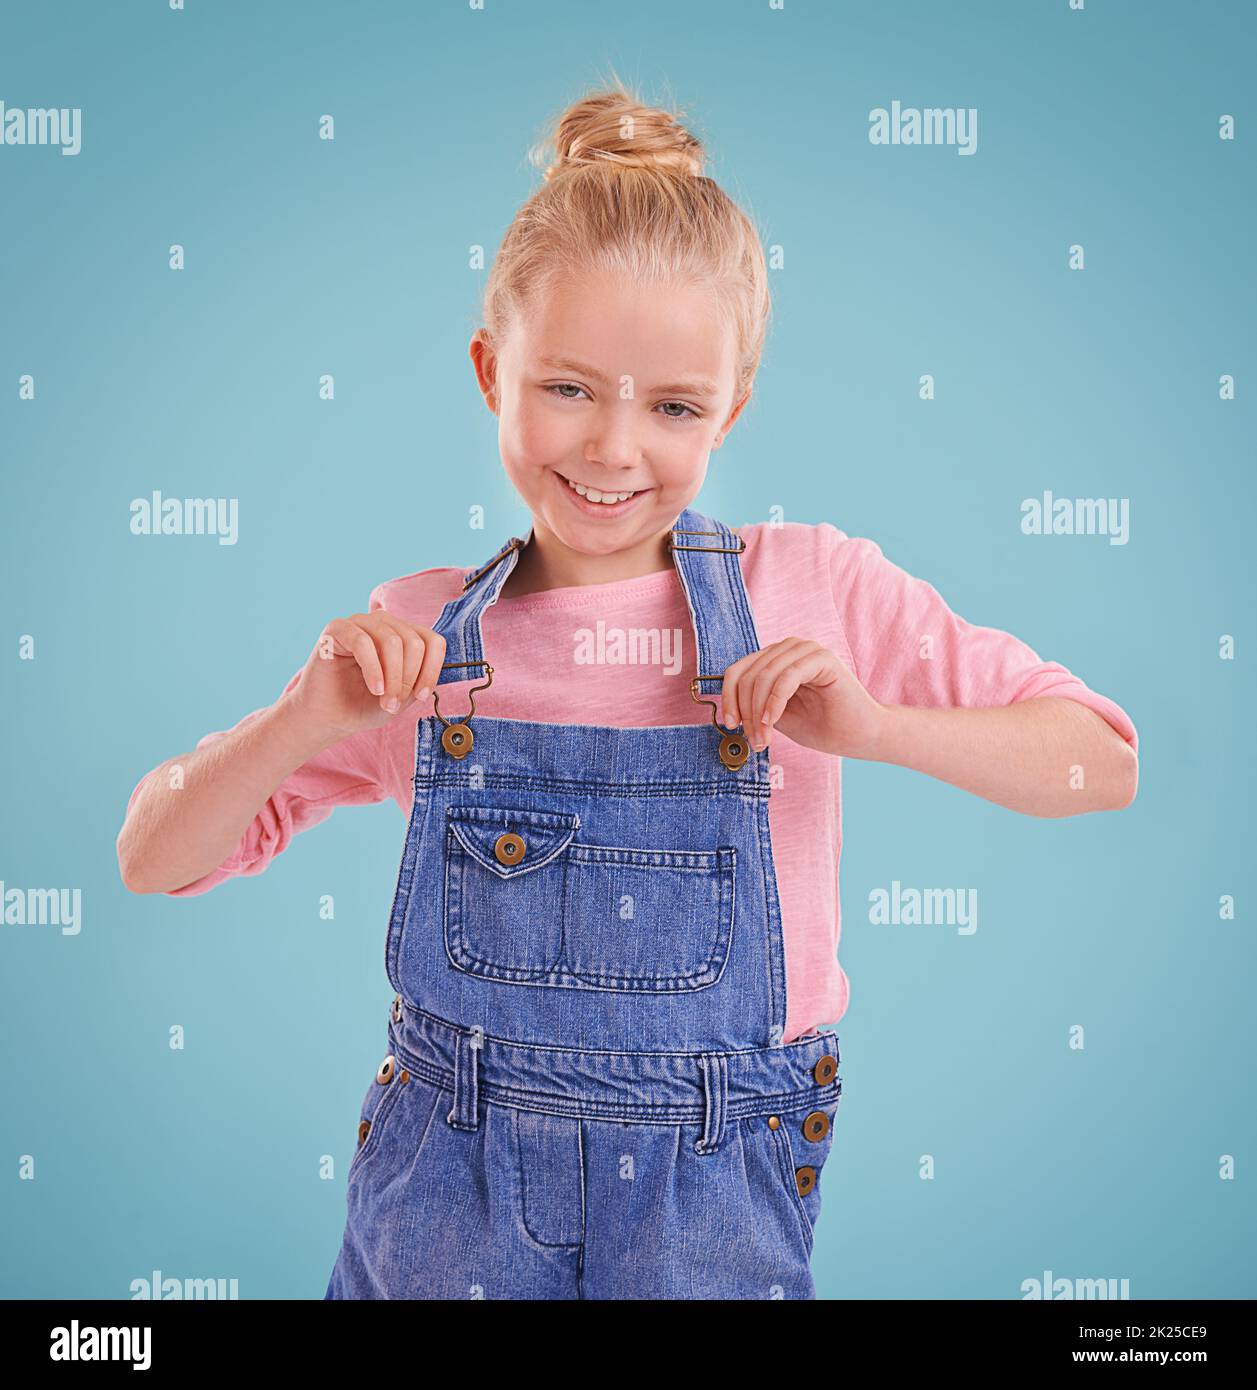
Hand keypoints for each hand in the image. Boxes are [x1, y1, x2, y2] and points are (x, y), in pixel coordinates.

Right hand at [281, 611, 446, 741]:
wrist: (328, 717)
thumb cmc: (363, 705)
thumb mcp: (401, 696)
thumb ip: (419, 680)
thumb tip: (435, 672)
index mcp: (403, 635)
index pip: (432, 641)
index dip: (432, 670)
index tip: (421, 696)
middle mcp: (384, 623)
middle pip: (414, 642)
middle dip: (408, 678)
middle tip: (395, 703)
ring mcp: (360, 622)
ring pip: (392, 641)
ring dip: (393, 678)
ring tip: (385, 701)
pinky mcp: (337, 628)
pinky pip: (363, 642)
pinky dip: (373, 669)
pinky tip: (374, 688)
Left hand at [719, 638, 884, 758]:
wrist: (860, 736)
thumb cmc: (821, 726)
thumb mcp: (775, 716)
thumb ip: (754, 705)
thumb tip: (728, 707)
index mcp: (776, 659)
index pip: (738, 670)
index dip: (728, 698)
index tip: (731, 724)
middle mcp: (789, 648)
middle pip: (748, 674)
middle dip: (746, 711)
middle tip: (754, 739)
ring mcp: (806, 649)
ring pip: (764, 676)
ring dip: (758, 712)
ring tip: (764, 737)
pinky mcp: (822, 658)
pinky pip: (786, 677)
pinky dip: (773, 702)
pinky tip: (772, 722)